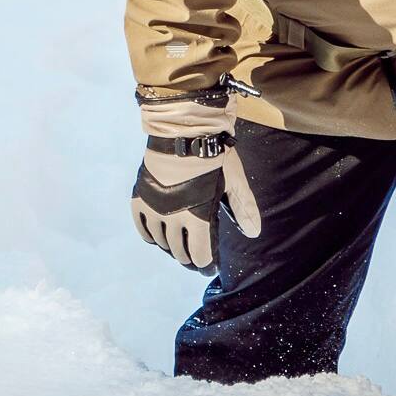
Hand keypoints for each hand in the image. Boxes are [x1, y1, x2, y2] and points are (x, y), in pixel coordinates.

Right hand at [130, 89, 261, 271]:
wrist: (183, 129)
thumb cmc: (213, 155)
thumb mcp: (233, 180)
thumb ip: (243, 207)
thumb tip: (254, 233)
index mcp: (197, 216)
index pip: (199, 253)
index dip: (205, 263)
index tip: (208, 265)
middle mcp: (172, 216)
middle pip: (178, 250)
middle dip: (188, 257)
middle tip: (194, 258)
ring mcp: (154, 207)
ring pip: (160, 240)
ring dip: (170, 247)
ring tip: (177, 247)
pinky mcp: (141, 196)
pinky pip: (141, 225)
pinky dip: (149, 235)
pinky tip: (156, 236)